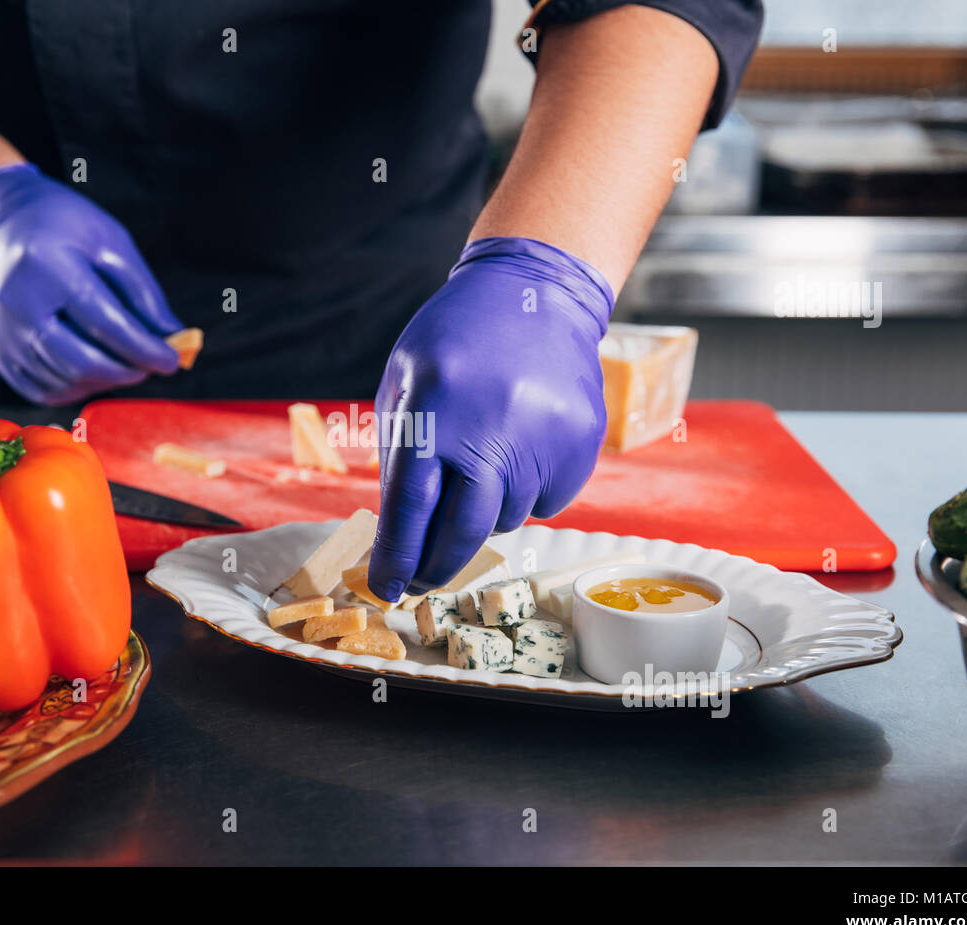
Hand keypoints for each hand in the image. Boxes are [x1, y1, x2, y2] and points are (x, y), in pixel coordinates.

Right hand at [0, 163, 181, 403]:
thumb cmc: (57, 225)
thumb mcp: (106, 239)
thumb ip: (141, 290)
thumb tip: (171, 334)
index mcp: (48, 267)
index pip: (105, 323)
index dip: (144, 349)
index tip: (172, 360)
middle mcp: (18, 304)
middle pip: (82, 361)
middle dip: (127, 371)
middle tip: (150, 366)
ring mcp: (1, 332)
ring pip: (64, 380)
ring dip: (105, 381)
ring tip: (126, 364)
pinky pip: (41, 389)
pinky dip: (77, 388)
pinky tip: (95, 372)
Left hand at [368, 237, 613, 600]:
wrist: (536, 293)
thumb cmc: (455, 339)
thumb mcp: (404, 381)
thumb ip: (399, 454)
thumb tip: (398, 534)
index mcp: (436, 406)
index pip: (411, 506)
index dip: (396, 556)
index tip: (385, 588)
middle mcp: (493, 426)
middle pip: (462, 531)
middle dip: (436, 565)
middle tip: (420, 580)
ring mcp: (545, 436)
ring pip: (505, 517)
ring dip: (482, 511)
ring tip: (480, 462)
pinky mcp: (581, 442)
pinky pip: (546, 502)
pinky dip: (525, 492)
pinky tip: (519, 448)